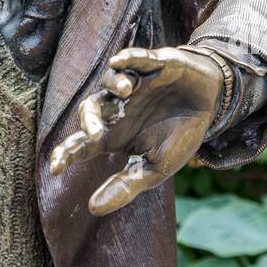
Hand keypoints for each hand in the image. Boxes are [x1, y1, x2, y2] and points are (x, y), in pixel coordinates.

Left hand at [49, 46, 223, 215]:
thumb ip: (125, 186)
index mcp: (115, 133)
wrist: (211, 103)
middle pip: (90, 108)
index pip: (83, 142)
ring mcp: (135, 84)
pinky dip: (128, 58)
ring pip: (109, 80)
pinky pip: (137, 58)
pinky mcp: (155, 65)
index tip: (55, 168)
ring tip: (126, 90)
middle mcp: (119, 107)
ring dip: (113, 84)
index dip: (67, 152)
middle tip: (95, 134)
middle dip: (89, 119)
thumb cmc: (179, 135)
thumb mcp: (155, 169)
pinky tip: (119, 61)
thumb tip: (93, 208)